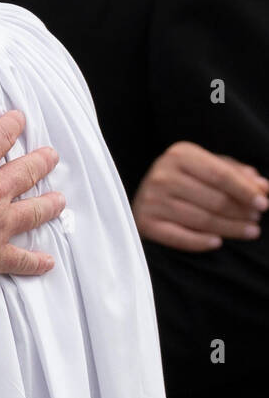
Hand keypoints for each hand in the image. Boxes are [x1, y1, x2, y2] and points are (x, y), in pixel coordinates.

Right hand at [0, 85, 64, 286]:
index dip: (10, 125)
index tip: (20, 118)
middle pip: (24, 173)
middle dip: (40, 162)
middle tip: (52, 156)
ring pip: (31, 212)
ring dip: (47, 205)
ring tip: (59, 200)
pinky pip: (19, 259)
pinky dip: (34, 262)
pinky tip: (47, 263)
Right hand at [131, 141, 267, 251]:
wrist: (141, 195)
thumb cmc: (184, 179)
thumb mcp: (207, 167)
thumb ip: (236, 174)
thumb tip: (264, 188)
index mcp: (180, 155)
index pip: (221, 175)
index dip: (246, 191)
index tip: (264, 204)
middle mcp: (162, 175)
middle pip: (214, 199)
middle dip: (241, 212)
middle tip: (257, 220)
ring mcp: (152, 199)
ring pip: (202, 220)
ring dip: (230, 228)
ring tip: (250, 231)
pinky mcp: (145, 222)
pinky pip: (179, 236)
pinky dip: (200, 242)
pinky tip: (218, 242)